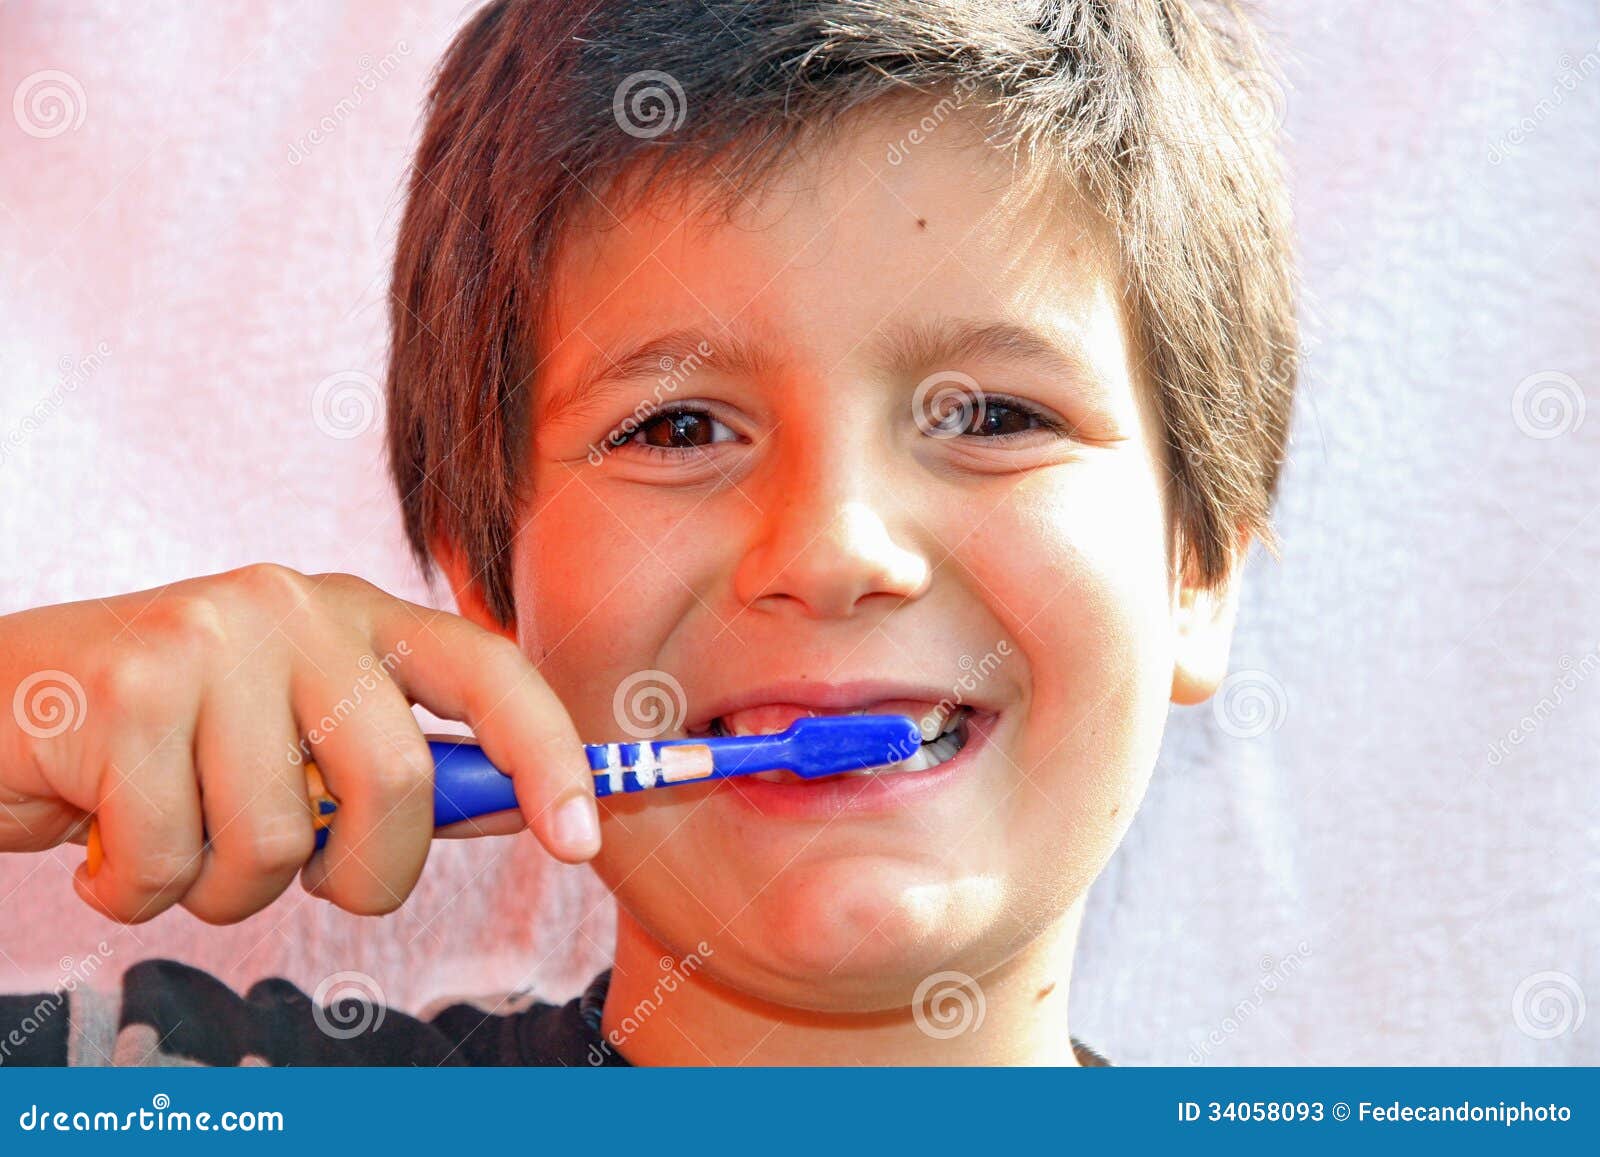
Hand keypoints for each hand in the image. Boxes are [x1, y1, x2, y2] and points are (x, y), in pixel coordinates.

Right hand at [0, 564, 599, 923]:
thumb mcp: (298, 738)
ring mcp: (208, 639)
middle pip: (394, 781)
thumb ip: (401, 769)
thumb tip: (518, 808)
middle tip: (302, 875)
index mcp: (357, 615)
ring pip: (279, 840)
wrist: (3, 709)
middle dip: (361, 875)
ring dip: (225, 887)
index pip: (488, 670)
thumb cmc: (170, 738)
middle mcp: (294, 608)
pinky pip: (171, 862)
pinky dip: (136, 888)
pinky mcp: (124, 691)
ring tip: (175, 832)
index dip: (547, 755)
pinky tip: (105, 832)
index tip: (583, 838)